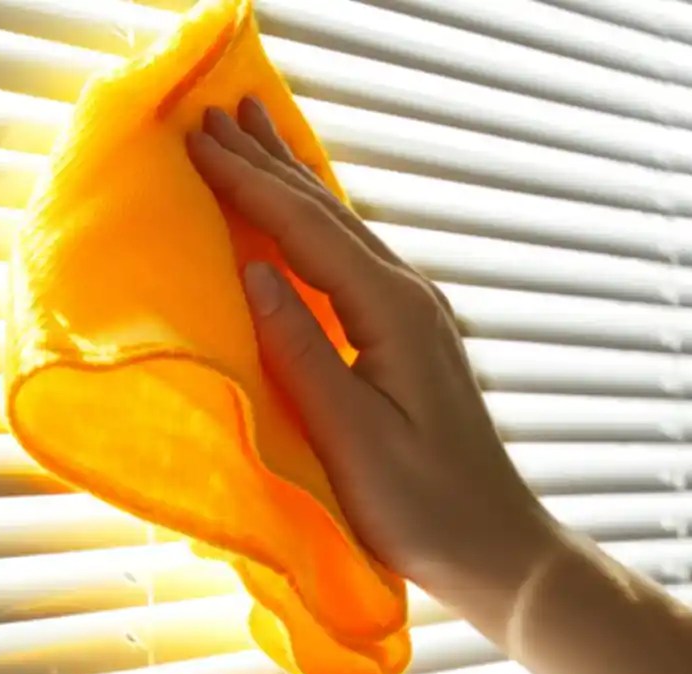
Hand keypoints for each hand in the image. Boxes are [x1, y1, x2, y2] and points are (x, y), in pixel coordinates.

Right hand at [186, 97, 561, 633]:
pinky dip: (311, 219)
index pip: (306, 231)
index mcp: (393, 312)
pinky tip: (301, 213)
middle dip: (267, 160)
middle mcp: (409, 296)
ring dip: (291, 179)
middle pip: (326, 213)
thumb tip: (252, 270)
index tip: (197, 141)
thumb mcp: (353, 437)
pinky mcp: (407, 334)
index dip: (248, 182)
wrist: (495, 545)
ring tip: (256, 132)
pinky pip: (349, 254)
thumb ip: (302, 350)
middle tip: (216, 111)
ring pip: (341, 227)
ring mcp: (414, 311)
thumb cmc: (421, 506)